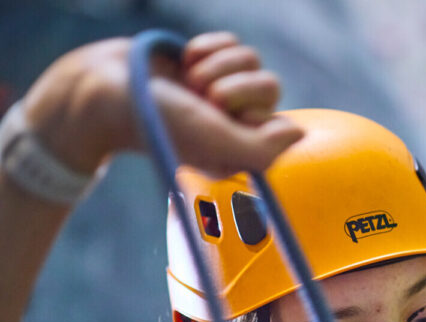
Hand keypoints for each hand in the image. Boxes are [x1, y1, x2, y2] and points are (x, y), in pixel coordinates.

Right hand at [20, 32, 301, 176]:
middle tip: (202, 98)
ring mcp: (220, 91)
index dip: (252, 114)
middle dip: (234, 86)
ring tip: (189, 80)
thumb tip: (298, 132)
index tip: (221, 118)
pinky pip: (232, 43)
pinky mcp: (206, 63)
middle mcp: (235, 123)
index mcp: (241, 151)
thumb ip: (263, 150)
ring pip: (253, 60)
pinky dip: (207, 47)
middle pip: (270, 86)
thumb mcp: (216, 144)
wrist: (104, 89)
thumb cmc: (160, 122)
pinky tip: (185, 60)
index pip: (281, 125)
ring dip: (217, 65)